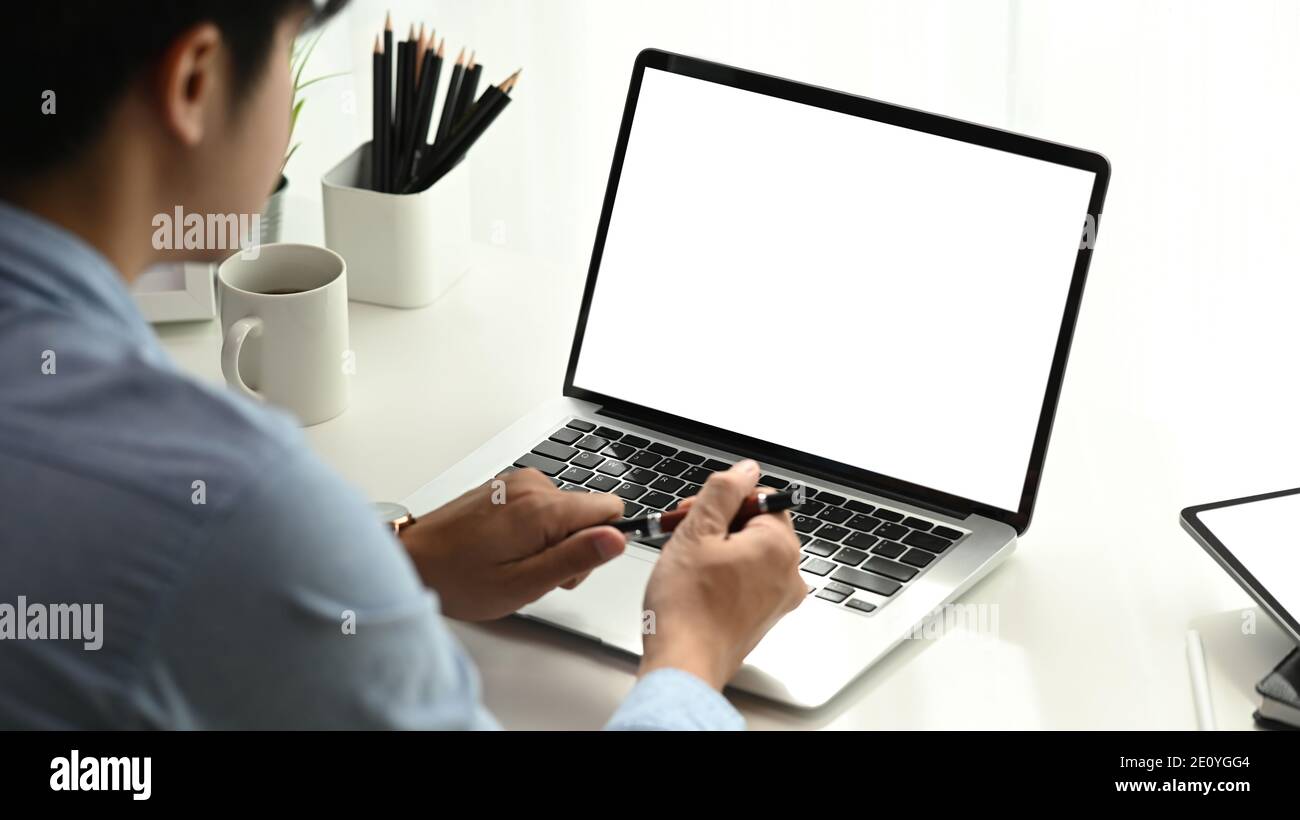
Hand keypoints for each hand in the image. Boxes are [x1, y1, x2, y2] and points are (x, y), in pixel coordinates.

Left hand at [401, 468, 626, 620]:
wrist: (412, 560)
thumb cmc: (457, 578)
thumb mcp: (524, 583)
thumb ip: (575, 558)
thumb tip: (617, 538)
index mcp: (542, 508)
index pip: (610, 507)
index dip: (601, 543)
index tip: (574, 565)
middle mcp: (532, 486)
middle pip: (588, 513)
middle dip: (573, 548)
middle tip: (537, 574)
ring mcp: (517, 483)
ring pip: (565, 512)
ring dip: (551, 542)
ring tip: (515, 564)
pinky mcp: (506, 487)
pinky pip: (542, 508)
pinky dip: (533, 532)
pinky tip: (505, 551)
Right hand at [639, 459, 805, 689]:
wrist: (683, 664)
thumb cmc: (687, 607)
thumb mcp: (696, 531)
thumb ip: (723, 492)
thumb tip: (744, 470)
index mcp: (779, 547)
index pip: (760, 498)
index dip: (723, 500)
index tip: (696, 512)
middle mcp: (789, 574)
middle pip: (755, 525)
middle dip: (717, 524)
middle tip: (682, 534)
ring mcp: (778, 599)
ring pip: (749, 553)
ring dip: (717, 548)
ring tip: (684, 561)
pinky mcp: (763, 618)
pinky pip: (747, 580)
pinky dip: (722, 574)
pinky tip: (694, 583)